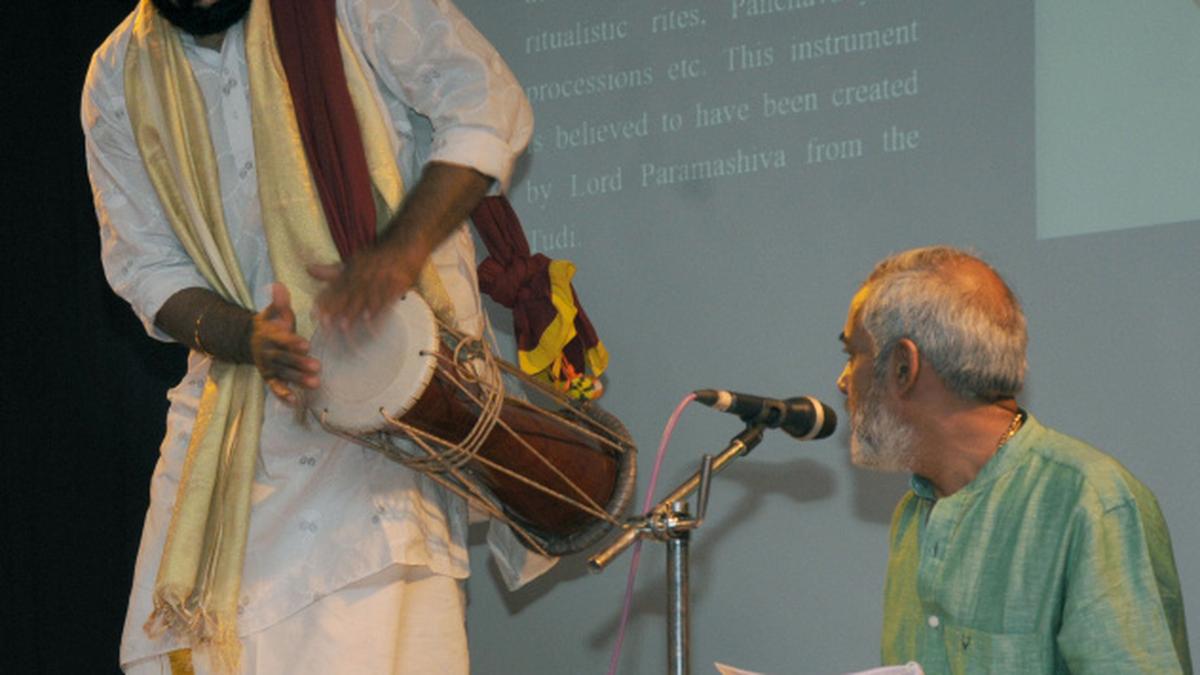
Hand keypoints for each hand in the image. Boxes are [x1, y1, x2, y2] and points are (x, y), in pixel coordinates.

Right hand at [250, 284, 320, 404]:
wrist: (249, 340)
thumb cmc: (270, 324)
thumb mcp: (274, 312)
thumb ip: (279, 302)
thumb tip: (279, 285)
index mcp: (269, 335)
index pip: (282, 339)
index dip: (293, 342)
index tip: (306, 345)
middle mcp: (267, 352)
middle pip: (284, 359)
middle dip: (300, 363)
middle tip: (318, 367)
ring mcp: (267, 366)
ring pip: (284, 374)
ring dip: (298, 380)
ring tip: (316, 384)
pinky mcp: (268, 377)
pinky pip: (275, 387)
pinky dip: (283, 395)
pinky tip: (295, 401)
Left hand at [309, 241, 428, 330]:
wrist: (405, 245)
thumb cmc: (377, 259)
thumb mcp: (353, 263)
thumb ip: (331, 271)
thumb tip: (308, 269)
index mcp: (352, 268)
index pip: (335, 287)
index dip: (325, 301)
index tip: (314, 316)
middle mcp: (364, 272)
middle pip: (347, 293)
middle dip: (336, 309)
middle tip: (325, 325)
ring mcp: (380, 278)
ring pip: (364, 297)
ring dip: (354, 312)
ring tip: (344, 327)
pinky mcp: (396, 283)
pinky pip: (385, 299)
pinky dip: (378, 310)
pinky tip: (370, 320)